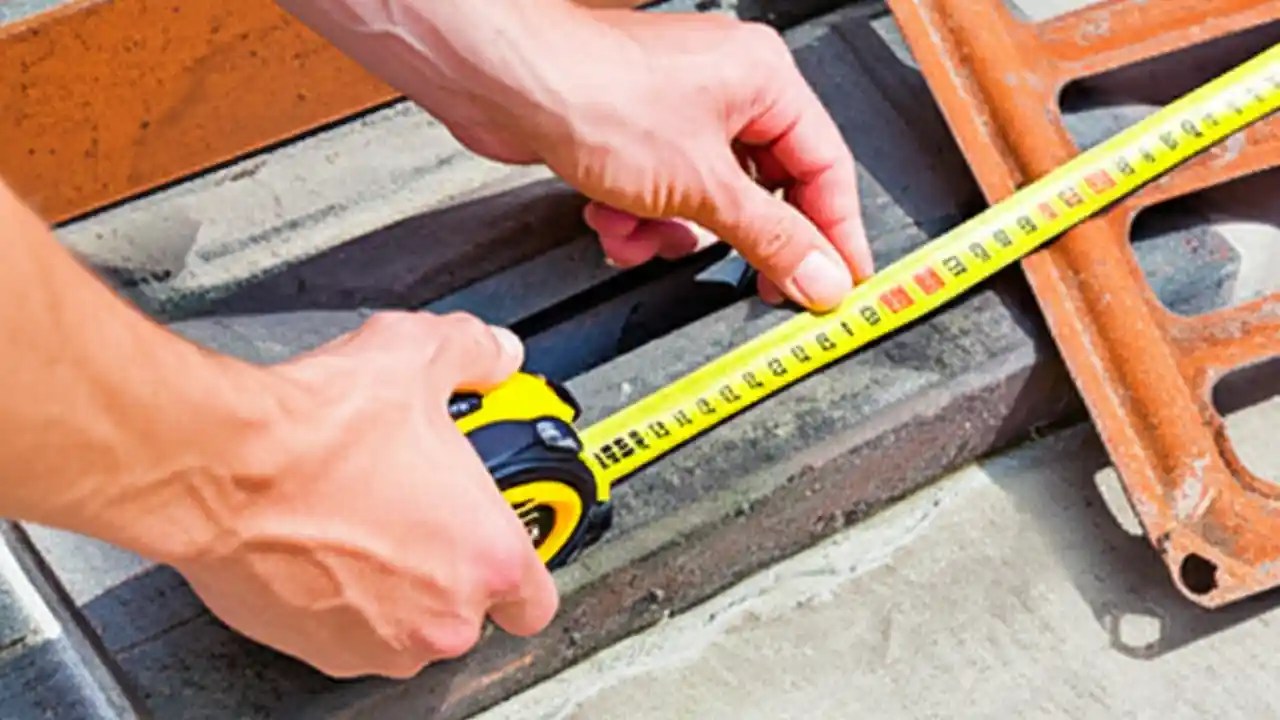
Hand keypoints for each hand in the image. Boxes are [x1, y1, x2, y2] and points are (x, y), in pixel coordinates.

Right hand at [170, 312, 555, 678]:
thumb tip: (494, 354)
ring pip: (407, 627)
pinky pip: (346, 633)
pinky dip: (340, 597)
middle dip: (447, 567)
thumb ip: (474, 354)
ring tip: (367, 522)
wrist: (221, 464)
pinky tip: (324, 542)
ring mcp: (376, 643)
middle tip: (419, 516)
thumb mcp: (419, 358)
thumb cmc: (320, 429)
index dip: (519, 570)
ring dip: (395, 587)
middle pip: (467, 611)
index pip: (535, 602)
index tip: (498, 543)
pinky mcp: (314, 650)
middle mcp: (440, 617)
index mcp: (486, 557)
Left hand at [276, 0, 873, 310]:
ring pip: (705, 202)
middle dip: (737, 237)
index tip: (840, 281)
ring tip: (645, 233)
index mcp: (764, 80)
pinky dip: (638, 219)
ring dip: (674, 232)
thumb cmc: (595, 93)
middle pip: (763, 189)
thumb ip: (769, 237)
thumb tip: (821, 275)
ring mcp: (676, 112)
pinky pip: (661, 195)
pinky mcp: (633, 135)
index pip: (826, 167)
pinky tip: (610, 218)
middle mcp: (726, 89)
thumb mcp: (702, 186)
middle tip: (756, 285)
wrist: (502, 80)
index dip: (835, 232)